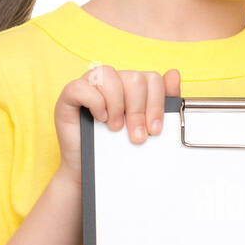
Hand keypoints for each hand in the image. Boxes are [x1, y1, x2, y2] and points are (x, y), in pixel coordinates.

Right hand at [54, 65, 181, 185]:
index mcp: (131, 85)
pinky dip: (95, 102)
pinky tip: (100, 118)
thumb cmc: (116, 148)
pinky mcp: (70, 94)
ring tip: (116, 127)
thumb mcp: (144, 127)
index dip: (157, 104)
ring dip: (117, 105)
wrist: (89, 170)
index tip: (155, 129)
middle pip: (134, 78)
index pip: (151, 79)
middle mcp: (111, 80)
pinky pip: (83, 86)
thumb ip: (162, 103)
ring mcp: (89, 85)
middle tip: (136, 136)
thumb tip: (174, 75)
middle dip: (138, 111)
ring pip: (108, 74)